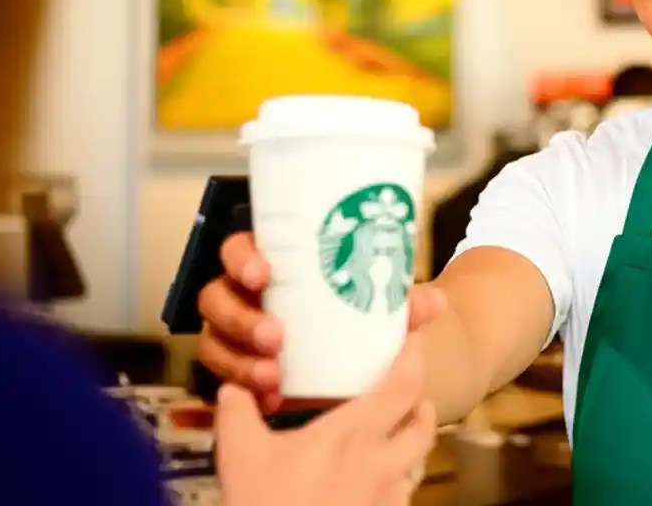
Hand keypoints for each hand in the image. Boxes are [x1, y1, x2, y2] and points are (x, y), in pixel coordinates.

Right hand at [198, 232, 447, 412]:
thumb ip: (403, 304)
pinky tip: (270, 402)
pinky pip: (221, 385)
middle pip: (216, 299)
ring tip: (272, 377)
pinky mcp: (236, 375)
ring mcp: (235, 339)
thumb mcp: (379, 310)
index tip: (264, 273)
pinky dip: (242, 393)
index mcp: (273, 267)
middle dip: (241, 319)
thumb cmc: (359, 321)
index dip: (242, 258)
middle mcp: (246, 299)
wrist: (359, 370)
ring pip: (214, 345)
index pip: (238, 250)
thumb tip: (436, 301)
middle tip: (275, 337)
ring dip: (239, 362)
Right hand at [215, 335, 437, 505]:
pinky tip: (371, 489)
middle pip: (425, 426)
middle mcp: (381, 464)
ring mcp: (386, 500)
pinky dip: (394, 489)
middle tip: (413, 397)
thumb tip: (232, 389)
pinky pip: (400, 501)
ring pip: (415, 465)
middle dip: (423, 406)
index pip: (404, 387)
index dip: (415, 359)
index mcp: (352, 435)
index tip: (414, 341)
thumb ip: (237, 414)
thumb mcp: (240, 456)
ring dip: (410, 449)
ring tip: (391, 442)